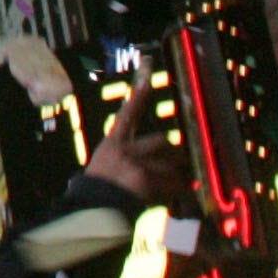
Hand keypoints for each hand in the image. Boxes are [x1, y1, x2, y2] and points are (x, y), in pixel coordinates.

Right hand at [84, 80, 181, 207]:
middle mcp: (124, 148)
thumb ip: (125, 161)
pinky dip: (182, 189)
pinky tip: (186, 194)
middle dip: (175, 154)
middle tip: (184, 161)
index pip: (128, 112)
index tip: (147, 66)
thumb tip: (148, 164)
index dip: (140, 92)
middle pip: (161, 141)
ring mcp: (134, 161)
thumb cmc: (97, 195)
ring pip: (170, 162)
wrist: (92, 212)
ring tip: (184, 184)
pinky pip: (174, 181)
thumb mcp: (104, 170)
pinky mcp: (144, 176)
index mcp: (113, 144)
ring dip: (180, 174)